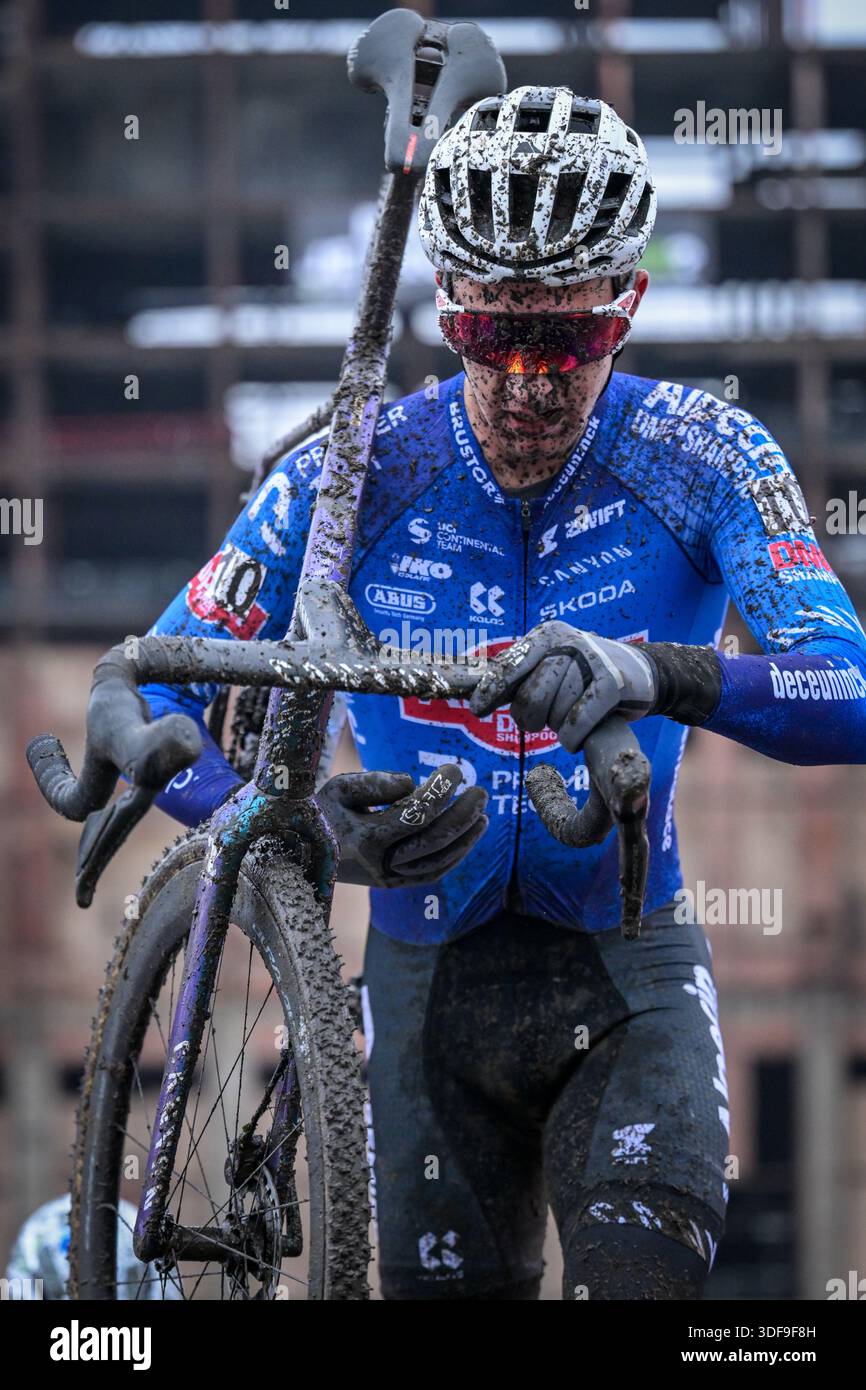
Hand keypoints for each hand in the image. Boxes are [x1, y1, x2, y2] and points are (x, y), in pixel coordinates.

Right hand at [316, 765, 487, 887]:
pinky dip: (455, 857)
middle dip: (462, 814)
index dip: (440, 791)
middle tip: (481, 791)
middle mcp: (379, 864)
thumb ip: (375, 783)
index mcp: (364, 838)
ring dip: (466, 839)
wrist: (297, 853)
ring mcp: (388, 879)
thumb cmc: (322, 812)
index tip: (454, 769)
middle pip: (433, 841)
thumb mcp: (339, 788)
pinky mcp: (393, 885)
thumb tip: (412, 783)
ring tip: (483, 815)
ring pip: (438, 863)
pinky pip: (431, 875)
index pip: (415, 814)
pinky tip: (469, 837)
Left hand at [469, 621, 657, 752]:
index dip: (491, 690)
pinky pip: (576, 724)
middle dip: (531, 718)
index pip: (510, 666)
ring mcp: (593, 661)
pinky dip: (572, 738)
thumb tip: (478, 698)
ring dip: (559, 728)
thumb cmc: (584, 675)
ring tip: (572, 718)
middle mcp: (569, 642)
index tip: (477, 710)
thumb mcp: (552, 665)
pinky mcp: (613, 684)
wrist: (641, 672)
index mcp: (548, 635)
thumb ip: (521, 677)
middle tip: (542, 721)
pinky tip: (577, 736)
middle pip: (530, 698)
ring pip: (554, 715)